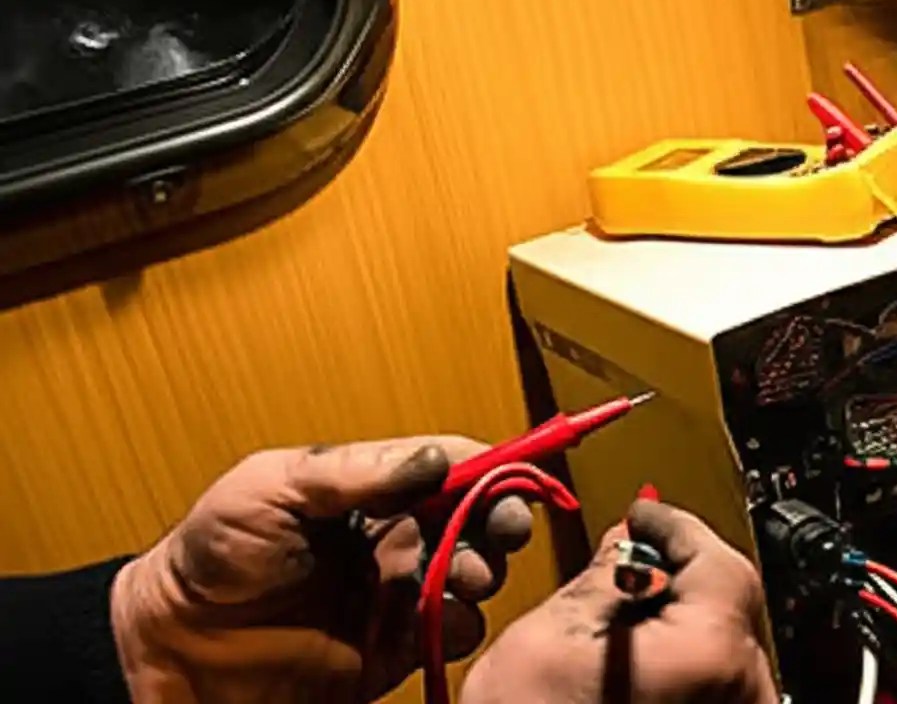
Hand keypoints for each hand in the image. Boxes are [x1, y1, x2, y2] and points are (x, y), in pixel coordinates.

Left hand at [110, 437, 532, 702]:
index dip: (488, 468)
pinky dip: (462, 623)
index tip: (511, 477)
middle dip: (498, 518)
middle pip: (475, 517)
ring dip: (484, 569)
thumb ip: (354, 473)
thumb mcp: (270, 488)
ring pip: (474, 573)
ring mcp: (395, 593)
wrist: (174, 646)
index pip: (447, 466)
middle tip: (501, 529)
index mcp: (368, 490)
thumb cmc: (210, 554)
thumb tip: (434, 458)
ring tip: (466, 575)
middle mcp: (392, 537)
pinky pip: (451, 633)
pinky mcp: (395, 648)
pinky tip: (441, 618)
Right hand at [460, 500, 777, 703]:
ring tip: (625, 611)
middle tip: (633, 550)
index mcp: (713, 651)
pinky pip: (717, 689)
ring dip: (683, 620)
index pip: (716, 557)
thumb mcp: (555, 636)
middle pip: (729, 603)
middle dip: (681, 572)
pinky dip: (686, 666)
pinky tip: (639, 661)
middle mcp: (746, 694)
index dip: (674, 525)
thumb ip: (607, 576)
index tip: (646, 512)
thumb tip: (627, 545)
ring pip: (725, 648)